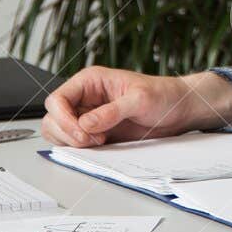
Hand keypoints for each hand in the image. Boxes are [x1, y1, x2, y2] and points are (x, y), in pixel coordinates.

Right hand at [40, 66, 231, 146]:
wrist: (178, 110)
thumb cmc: (163, 95)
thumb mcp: (140, 100)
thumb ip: (112, 111)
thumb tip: (86, 124)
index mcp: (90, 82)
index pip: (57, 99)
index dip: (63, 119)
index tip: (83, 133)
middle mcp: (85, 99)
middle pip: (52, 118)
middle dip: (67, 133)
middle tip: (93, 141)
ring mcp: (88, 117)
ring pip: (59, 132)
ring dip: (72, 142)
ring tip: (99, 142)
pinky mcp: (96, 133)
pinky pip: (75, 143)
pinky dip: (81, 149)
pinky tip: (101, 146)